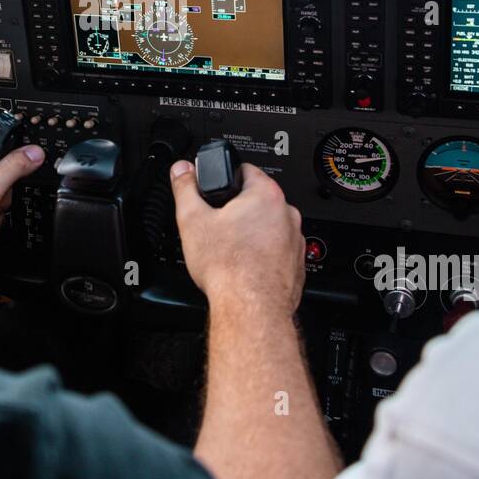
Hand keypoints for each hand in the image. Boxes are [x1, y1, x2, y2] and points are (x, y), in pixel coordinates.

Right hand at [169, 160, 304, 315]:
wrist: (250, 308)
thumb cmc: (229, 268)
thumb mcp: (192, 220)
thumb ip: (185, 188)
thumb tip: (182, 170)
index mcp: (266, 195)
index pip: (245, 170)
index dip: (224, 180)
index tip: (215, 193)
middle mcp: (287, 214)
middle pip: (257, 201)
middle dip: (237, 211)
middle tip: (218, 227)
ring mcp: (295, 241)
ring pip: (268, 228)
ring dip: (251, 234)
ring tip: (230, 250)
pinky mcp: (296, 265)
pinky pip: (277, 252)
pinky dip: (262, 256)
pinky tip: (245, 267)